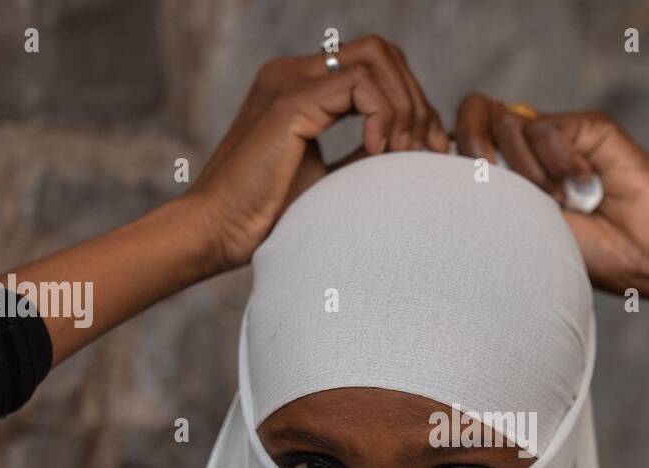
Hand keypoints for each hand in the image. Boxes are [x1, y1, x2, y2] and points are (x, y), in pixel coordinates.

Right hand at [187, 35, 450, 273]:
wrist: (218, 233)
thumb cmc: (268, 216)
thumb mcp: (333, 178)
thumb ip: (365, 151)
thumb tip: (414, 143)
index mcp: (301, 87)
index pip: (376, 66)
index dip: (414, 102)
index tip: (430, 150)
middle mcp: (294, 73)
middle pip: (383, 53)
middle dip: (417, 101)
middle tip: (425, 152)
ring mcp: (289, 82)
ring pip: (376, 57)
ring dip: (404, 106)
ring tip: (401, 154)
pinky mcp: (290, 103)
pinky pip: (359, 84)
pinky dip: (383, 115)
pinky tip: (377, 151)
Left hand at [453, 95, 648, 306]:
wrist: (646, 256)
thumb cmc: (588, 257)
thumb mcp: (523, 231)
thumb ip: (490, 198)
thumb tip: (447, 166)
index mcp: (509, 176)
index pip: (461, 140)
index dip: (454, 153)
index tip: (465, 189)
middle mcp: (530, 151)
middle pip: (474, 111)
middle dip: (472, 144)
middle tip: (492, 179)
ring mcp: (558, 136)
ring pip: (509, 124)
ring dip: (527, 169)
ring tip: (559, 201)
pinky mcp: (587, 126)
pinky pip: (546, 128)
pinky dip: (557, 161)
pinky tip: (584, 186)